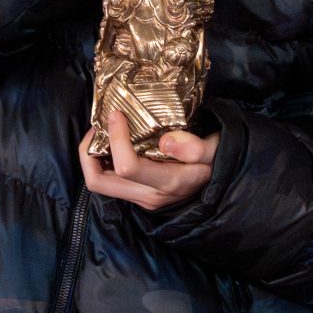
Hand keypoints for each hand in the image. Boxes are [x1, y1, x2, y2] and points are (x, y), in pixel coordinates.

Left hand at [79, 109, 217, 210]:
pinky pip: (112, 181)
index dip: (116, 138)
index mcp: (168, 182)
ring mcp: (143, 199)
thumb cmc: (219, 160)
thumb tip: (165, 141)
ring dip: (94, 157)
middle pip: (99, 182)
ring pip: (101, 183)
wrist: (225, 182)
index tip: (117, 113)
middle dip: (87, 153)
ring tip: (103, 131)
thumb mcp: (215, 149)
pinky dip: (106, 161)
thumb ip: (195, 147)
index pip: (127, 166)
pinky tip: (116, 141)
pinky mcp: (141, 196)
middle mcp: (150, 195)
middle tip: (97, 127)